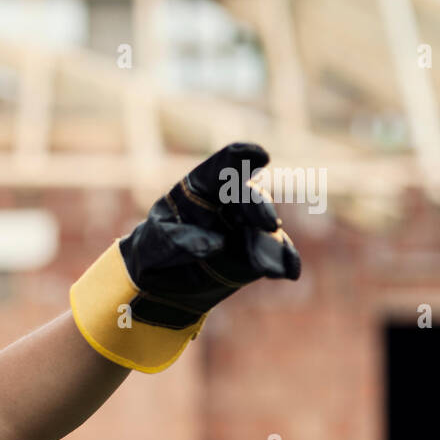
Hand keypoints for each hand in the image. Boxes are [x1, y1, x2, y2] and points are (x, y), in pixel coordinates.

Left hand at [119, 142, 301, 327]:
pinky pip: (274, 254)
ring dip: (270, 246)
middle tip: (267, 223)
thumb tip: (215, 243)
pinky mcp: (257, 252)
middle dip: (258, 207)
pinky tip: (289, 271)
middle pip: (248, 196)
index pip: (222, 166)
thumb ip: (174, 240)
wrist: (162, 284)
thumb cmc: (152, 251)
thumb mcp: (150, 244)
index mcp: (201, 187)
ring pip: (264, 229)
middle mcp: (229, 201)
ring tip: (268, 268)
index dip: (241, 158)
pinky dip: (283, 261)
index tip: (260, 155)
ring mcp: (246, 226)